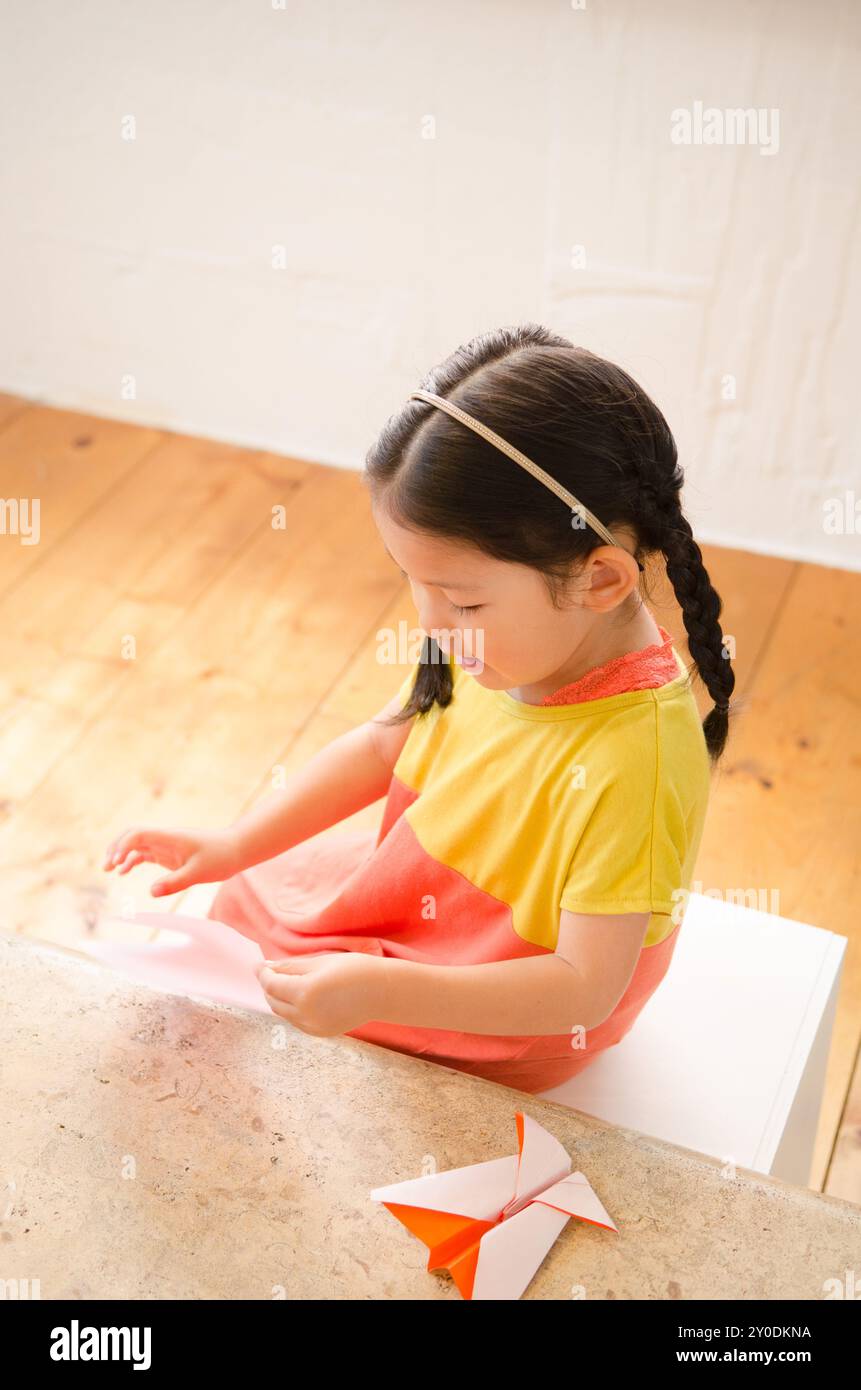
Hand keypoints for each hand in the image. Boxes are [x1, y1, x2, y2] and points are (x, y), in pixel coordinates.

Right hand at [102, 826, 240, 895]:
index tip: (116, 863)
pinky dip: (132, 861)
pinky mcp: (169, 854)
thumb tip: (151, 892)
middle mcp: (165, 838)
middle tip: (105, 866)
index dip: (123, 846)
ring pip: (136, 845)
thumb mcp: (199, 873)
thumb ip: (175, 882)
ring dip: (121, 855)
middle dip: (116, 847)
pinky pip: (145, 854)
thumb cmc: (220, 857)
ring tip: (108, 870)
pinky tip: (124, 872)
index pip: (139, 834)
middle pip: (132, 835)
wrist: (236, 850)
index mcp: (170, 837)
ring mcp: (166, 845)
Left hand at [255, 952, 382, 1036]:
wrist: (382, 993)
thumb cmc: (354, 970)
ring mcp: (312, 1027)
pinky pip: (296, 1021)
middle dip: (269, 986)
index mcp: (304, 992)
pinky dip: (291, 1009)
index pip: (271, 984)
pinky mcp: (321, 1033)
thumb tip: (268, 967)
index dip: (262, 973)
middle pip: (273, 1001)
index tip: (258, 964)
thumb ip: (291, 967)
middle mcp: (305, 1013)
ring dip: (278, 998)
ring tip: (284, 983)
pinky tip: (300, 997)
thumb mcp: (320, 962)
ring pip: (283, 1013)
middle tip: (271, 972)